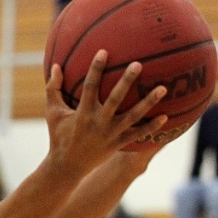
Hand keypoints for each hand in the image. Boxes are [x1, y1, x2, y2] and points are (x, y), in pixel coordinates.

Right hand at [44, 51, 168, 178]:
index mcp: (83, 112)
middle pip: (116, 98)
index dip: (96, 68)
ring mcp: (110, 134)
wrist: (68, 166)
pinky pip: (138, 134)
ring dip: (148, 102)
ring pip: (133, 116)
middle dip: (127, 81)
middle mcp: (99, 122)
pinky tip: (165, 116)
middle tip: (138, 64)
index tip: (104, 51)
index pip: (90, 86)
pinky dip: (151, 127)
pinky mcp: (118, 143)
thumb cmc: (59, 135)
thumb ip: (53, 88)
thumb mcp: (52, 112)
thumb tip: (55, 66)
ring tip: (163, 88)